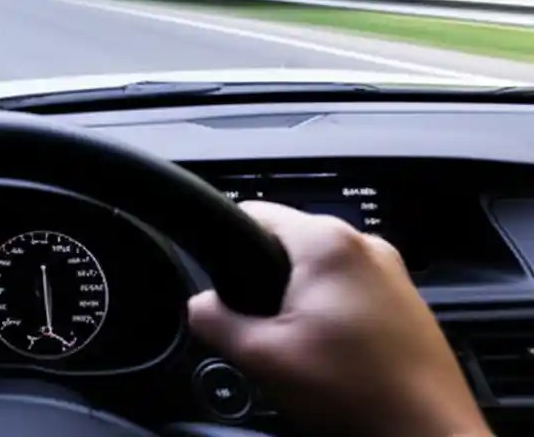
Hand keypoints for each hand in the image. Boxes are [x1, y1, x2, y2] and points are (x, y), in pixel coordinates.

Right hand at [188, 201, 488, 436]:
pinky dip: (332, 314)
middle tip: (267, 333)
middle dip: (267, 283)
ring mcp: (393, 271)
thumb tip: (199, 306)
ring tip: (302, 350)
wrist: (427, 434)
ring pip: (318, 271)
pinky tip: (334, 356)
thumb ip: (214, 320)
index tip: (226, 288)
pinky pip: (350, 291)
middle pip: (287, 244)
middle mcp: (365, 244)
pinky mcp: (407, 300)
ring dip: (300, 301)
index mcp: (327, 242)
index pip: (253, 211)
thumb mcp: (261, 357)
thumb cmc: (353, 391)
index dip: (227, 246)